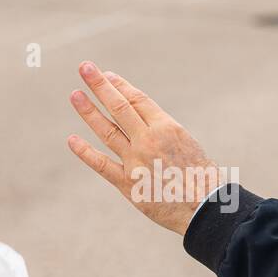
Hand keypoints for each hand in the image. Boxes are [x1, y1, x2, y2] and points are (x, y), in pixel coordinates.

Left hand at [67, 60, 222, 235]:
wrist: (205, 208)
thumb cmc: (202, 178)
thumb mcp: (187, 144)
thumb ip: (164, 133)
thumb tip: (145, 125)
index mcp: (167, 127)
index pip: (137, 100)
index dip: (120, 85)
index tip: (107, 75)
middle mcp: (149, 140)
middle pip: (120, 106)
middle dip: (100, 85)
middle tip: (85, 67)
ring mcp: (136, 161)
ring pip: (108, 130)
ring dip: (89, 112)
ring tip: (75, 95)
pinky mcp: (127, 184)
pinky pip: (101, 164)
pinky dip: (85, 152)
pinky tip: (72, 140)